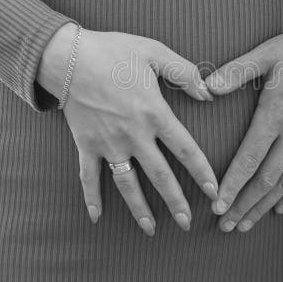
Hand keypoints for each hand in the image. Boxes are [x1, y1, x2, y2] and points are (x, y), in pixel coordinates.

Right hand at [38, 24, 217, 236]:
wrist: (68, 57)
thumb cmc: (113, 51)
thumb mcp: (154, 52)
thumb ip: (185, 72)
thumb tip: (209, 92)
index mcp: (154, 113)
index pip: (185, 149)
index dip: (202, 172)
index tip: (214, 192)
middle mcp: (133, 135)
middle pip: (160, 176)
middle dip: (176, 202)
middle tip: (188, 223)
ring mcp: (108, 143)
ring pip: (127, 184)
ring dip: (139, 209)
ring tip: (151, 230)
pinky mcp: (86, 145)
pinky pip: (88, 177)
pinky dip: (91, 198)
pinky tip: (96, 218)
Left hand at [205, 27, 282, 231]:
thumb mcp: (269, 52)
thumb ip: (237, 70)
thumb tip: (206, 87)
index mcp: (275, 115)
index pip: (250, 159)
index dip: (233, 185)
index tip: (218, 206)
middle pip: (266, 180)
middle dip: (244, 206)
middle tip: (225, 227)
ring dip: (265, 206)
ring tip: (247, 225)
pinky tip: (280, 208)